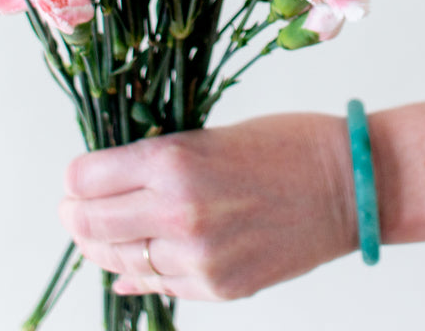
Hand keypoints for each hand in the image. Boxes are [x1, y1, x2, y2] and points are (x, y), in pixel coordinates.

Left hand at [58, 113, 357, 300]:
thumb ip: (157, 161)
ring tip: (101, 234)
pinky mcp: (219, 288)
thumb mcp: (210, 136)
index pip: (85, 179)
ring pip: (118, 262)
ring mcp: (197, 259)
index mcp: (173, 162)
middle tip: (75, 207)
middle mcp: (177, 214)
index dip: (76, 177)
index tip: (78, 176)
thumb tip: (104, 183)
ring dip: (102, 247)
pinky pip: (158, 286)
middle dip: (75, 215)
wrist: (349, 185)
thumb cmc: (285, 144)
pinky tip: (135, 260)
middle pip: (89, 225)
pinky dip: (139, 273)